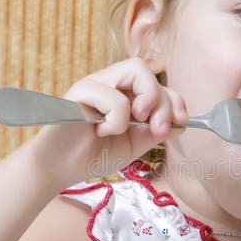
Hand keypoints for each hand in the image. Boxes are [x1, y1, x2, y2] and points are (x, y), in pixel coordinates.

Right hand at [29, 59, 187, 189]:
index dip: (174, 98)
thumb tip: (181, 124)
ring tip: (132, 124)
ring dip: (147, 100)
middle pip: (148, 71)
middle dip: (163, 102)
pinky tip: (100, 131)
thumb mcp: (133, 145)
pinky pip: (114, 98)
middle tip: (158, 129)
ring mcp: (94, 83)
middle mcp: (108, 82)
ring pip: (135, 71)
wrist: (59, 169)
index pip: (156, 81)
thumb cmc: (92, 155)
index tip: (181, 120)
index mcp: (122, 92)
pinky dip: (116, 120)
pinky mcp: (79, 92)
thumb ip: (154, 133)